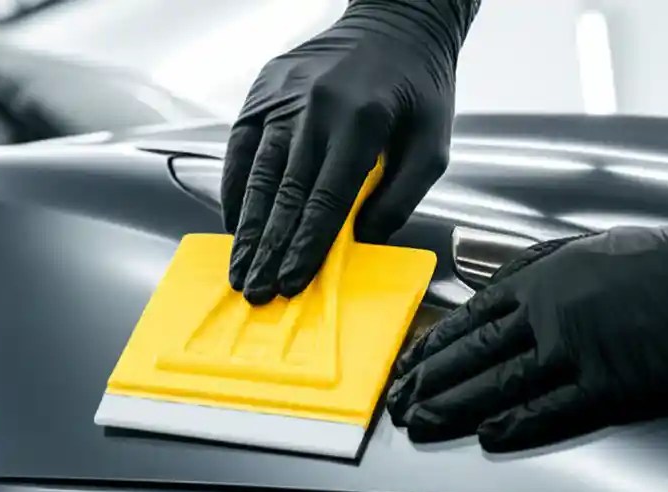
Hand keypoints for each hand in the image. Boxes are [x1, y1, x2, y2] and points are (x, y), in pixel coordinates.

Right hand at [221, 0, 479, 304]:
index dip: (305, 247)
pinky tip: (234, 223)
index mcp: (361, 122)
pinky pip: (242, 146)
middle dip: (268, 250)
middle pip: (286, 194)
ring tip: (238, 268)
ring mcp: (283, 96)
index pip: (326, 200)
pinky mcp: (264, 90)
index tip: (290, 282)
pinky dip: (236, 188)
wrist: (394, 26)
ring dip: (247, 228)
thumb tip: (359, 242)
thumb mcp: (433, 145)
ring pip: (259, 174)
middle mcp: (315, 107)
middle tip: (254, 290)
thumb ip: (401, 197)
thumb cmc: (418, 91)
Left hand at [386, 176, 667, 451]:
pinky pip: (552, 409)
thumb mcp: (583, 245)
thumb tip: (487, 288)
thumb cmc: (662, 257)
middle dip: (429, 383)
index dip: (432, 349)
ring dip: (455, 407)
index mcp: (541, 278)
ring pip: (499, 384)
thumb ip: (531, 266)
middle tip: (399, 405)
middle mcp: (549, 313)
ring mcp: (579, 349)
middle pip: (472, 355)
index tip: (407, 368)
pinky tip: (489, 435)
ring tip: (423, 424)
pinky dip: (516, 423)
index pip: (468, 319)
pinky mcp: (612, 382)